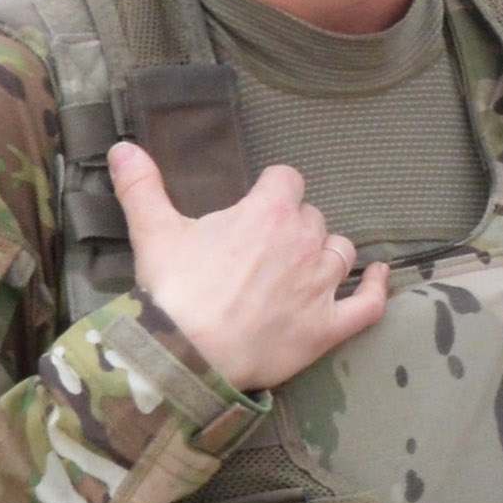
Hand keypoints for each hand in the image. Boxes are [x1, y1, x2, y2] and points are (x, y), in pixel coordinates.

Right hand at [117, 138, 384, 393]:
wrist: (187, 356)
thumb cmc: (172, 292)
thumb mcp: (152, 231)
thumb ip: (141, 185)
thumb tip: (122, 146)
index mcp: (268, 212)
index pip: (287, 180)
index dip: (274, 189)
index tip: (260, 201)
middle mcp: (304, 242)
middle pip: (313, 218)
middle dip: (294, 226)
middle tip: (267, 247)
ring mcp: (321, 285)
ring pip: (341, 252)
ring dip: (327, 252)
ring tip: (307, 263)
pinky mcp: (329, 327)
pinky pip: (369, 303)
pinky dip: (377, 288)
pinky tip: (380, 276)